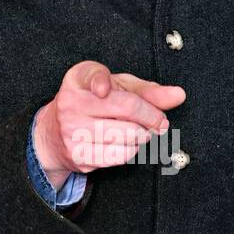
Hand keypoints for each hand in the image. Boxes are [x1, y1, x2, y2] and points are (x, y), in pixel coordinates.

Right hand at [34, 61, 185, 186]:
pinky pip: (119, 156)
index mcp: (78, 80)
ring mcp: (72, 132)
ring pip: (126, 135)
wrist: (54, 134)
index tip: (105, 90)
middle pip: (126, 109)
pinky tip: (131, 145)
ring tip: (144, 132)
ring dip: (144, 136)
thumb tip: (179, 95)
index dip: (101, 83)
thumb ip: (148, 91)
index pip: (93, 78)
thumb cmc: (93, 104)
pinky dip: (133, 150)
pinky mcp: (79, 156)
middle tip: (160, 122)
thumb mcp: (117, 88)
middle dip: (153, 117)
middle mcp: (71, 104)